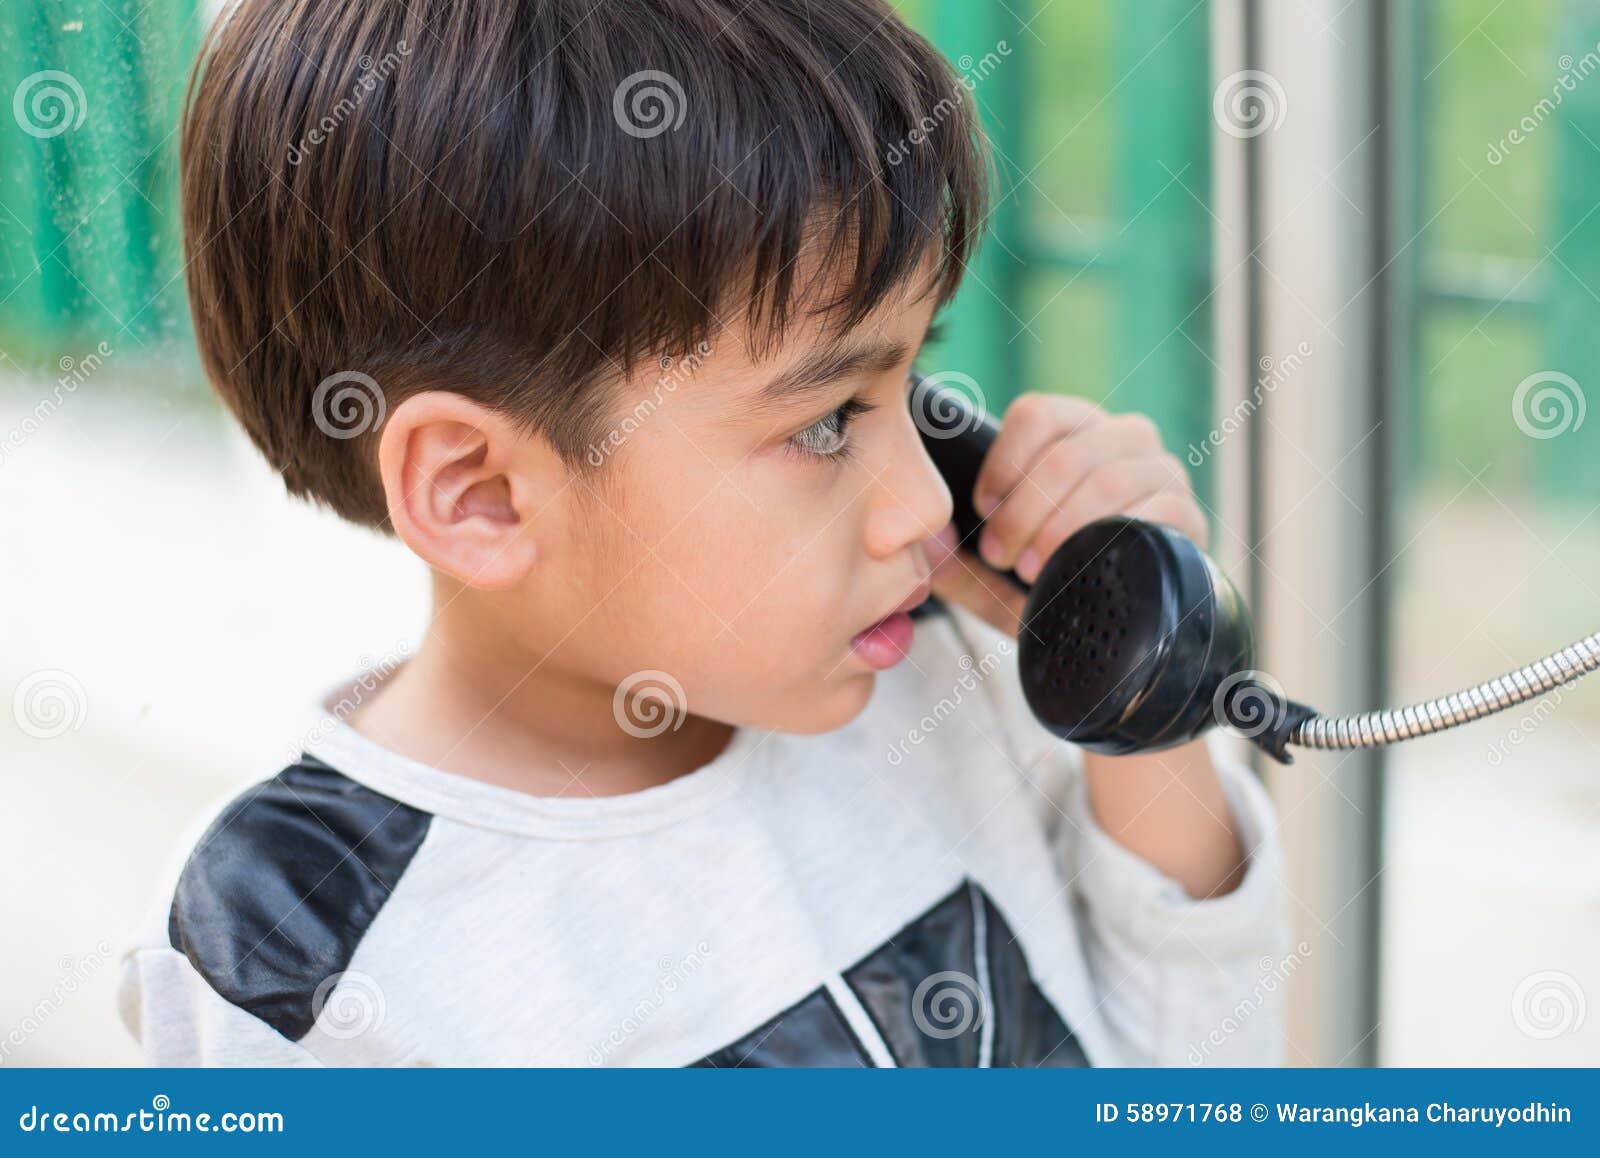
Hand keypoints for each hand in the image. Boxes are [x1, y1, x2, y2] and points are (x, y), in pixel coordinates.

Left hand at [927, 393, 1207, 636]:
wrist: (1119, 636)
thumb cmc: (1052, 586)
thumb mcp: (992, 577)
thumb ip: (955, 561)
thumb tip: (925, 540)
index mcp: (1075, 430)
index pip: (1037, 414)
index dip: (1002, 464)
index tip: (982, 511)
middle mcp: (1125, 439)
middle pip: (1068, 453)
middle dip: (1024, 511)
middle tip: (1003, 555)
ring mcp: (1162, 474)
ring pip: (1109, 479)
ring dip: (1061, 528)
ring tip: (1034, 568)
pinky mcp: (1188, 515)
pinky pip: (1157, 508)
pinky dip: (1111, 537)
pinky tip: (1085, 567)